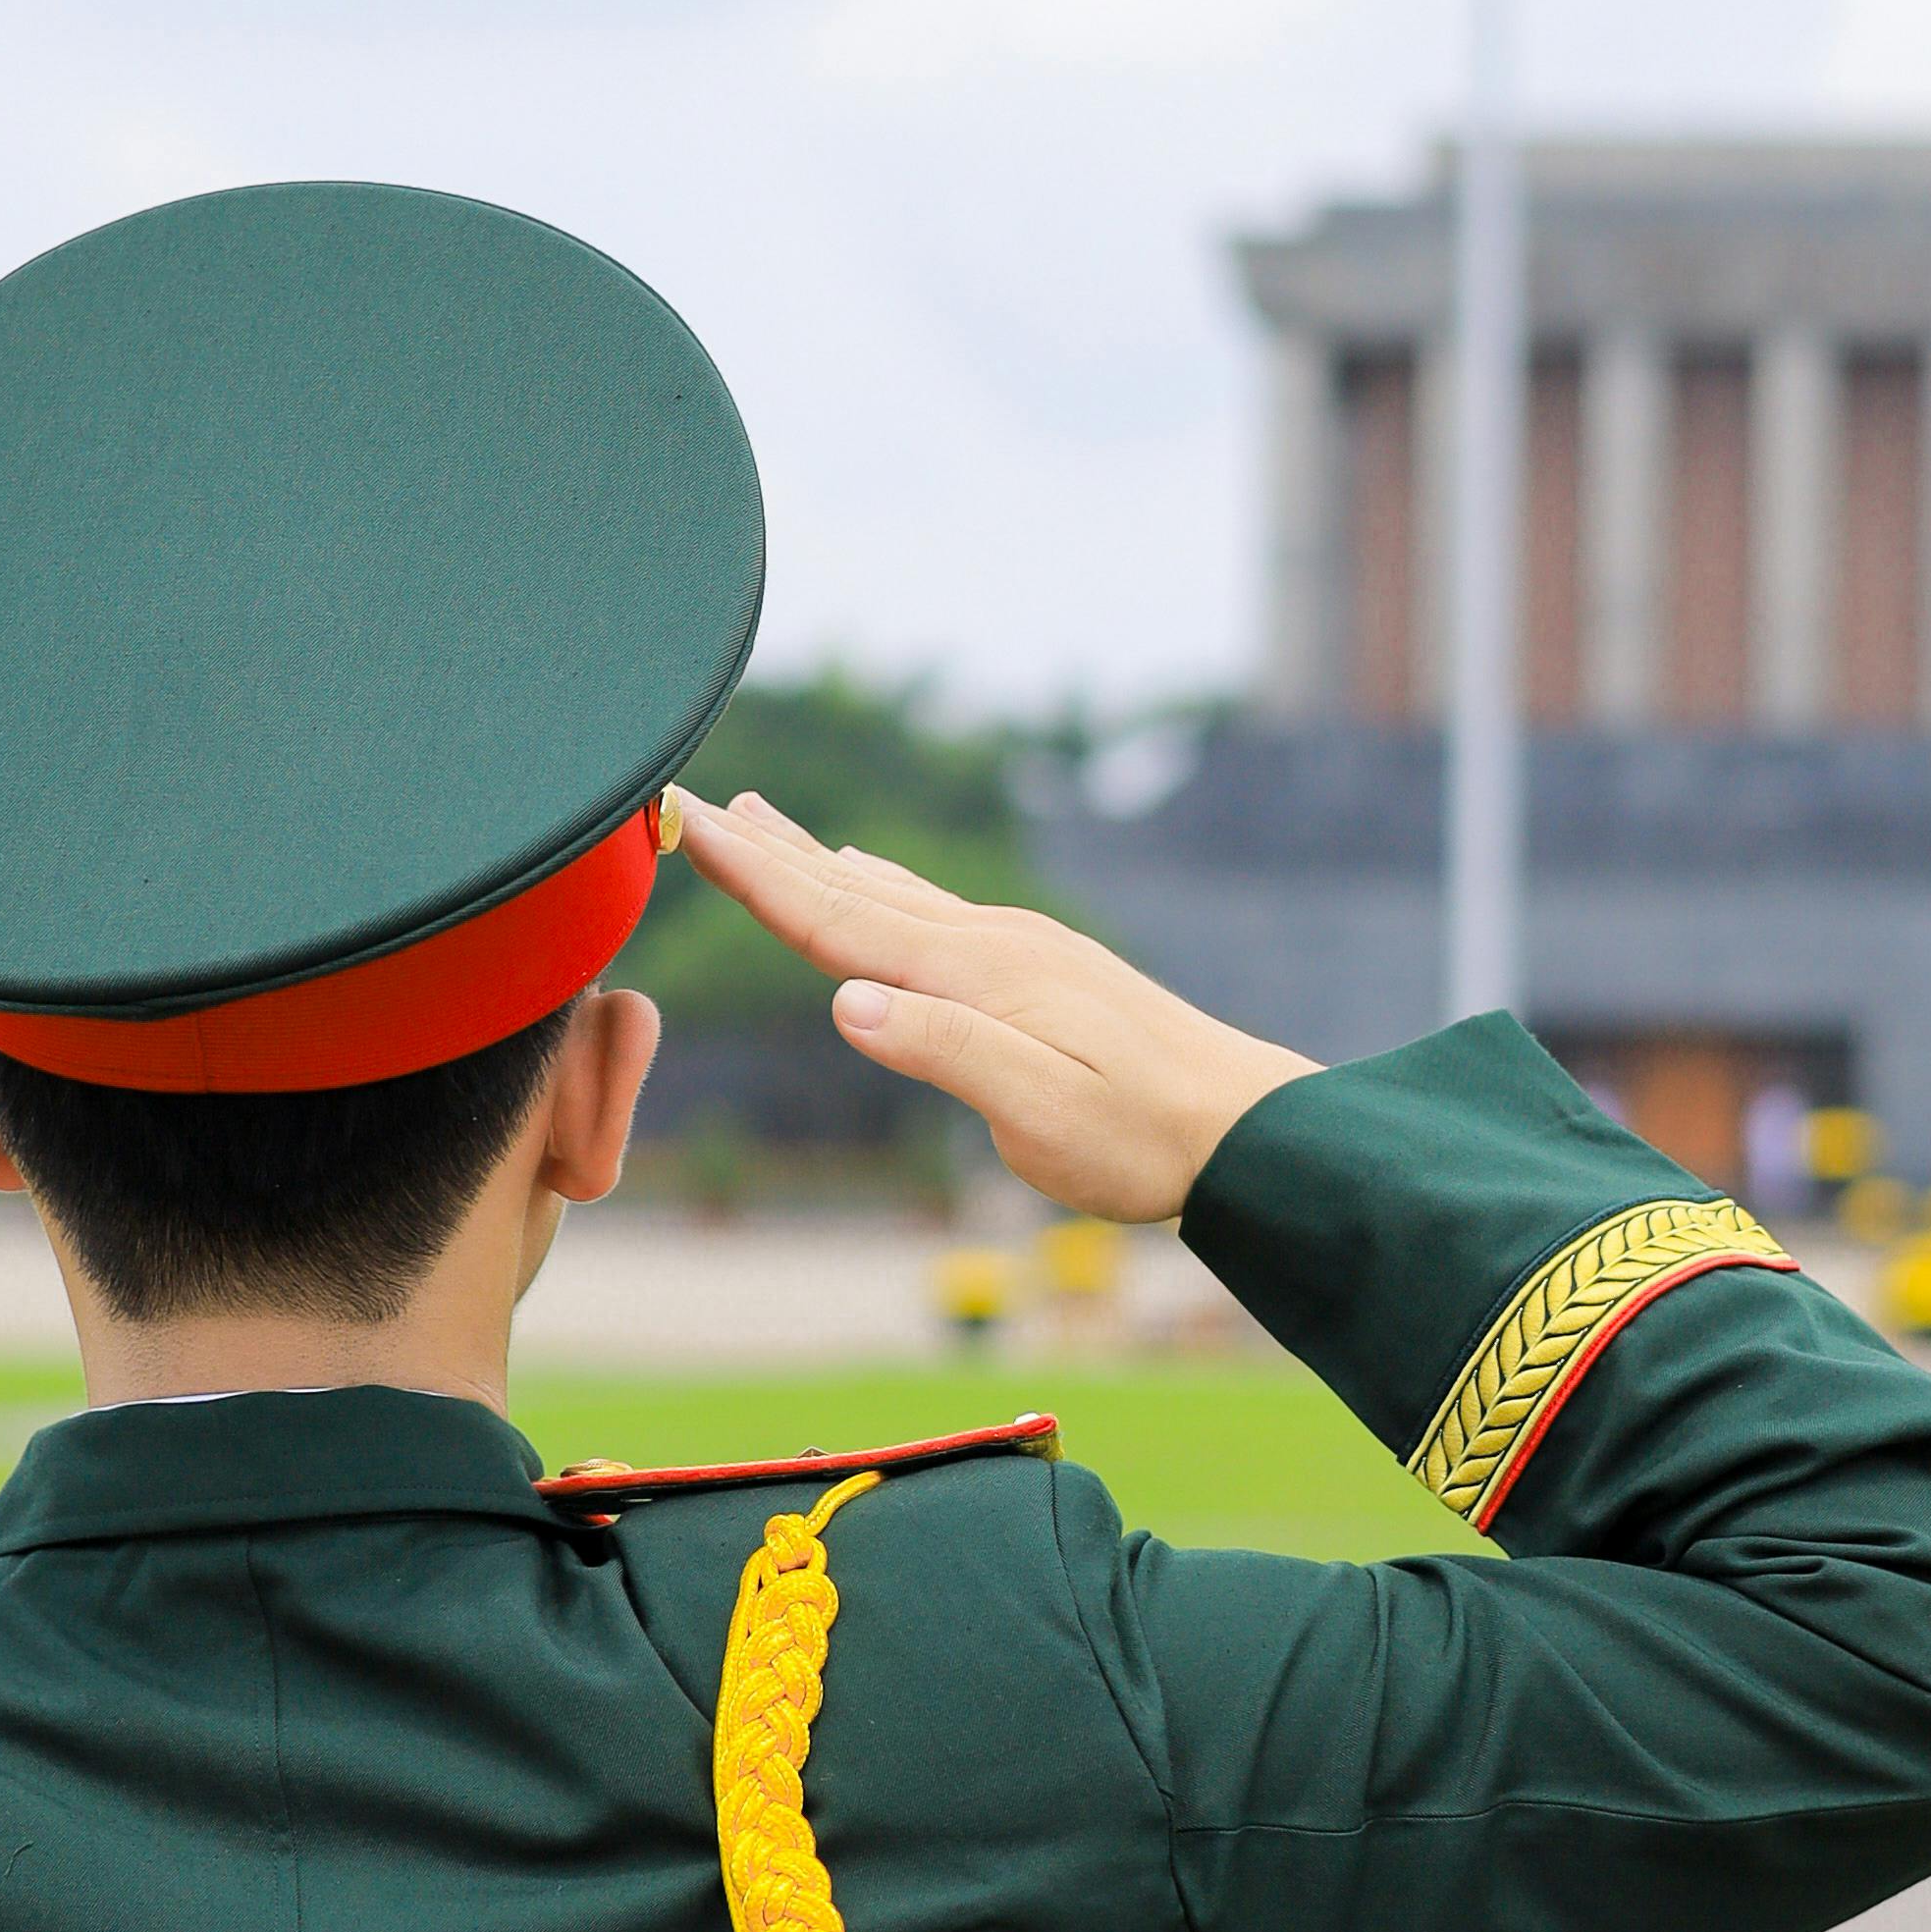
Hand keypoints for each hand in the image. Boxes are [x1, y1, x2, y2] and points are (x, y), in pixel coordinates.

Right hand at [667, 791, 1312, 1224]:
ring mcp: (1015, 945)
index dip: (754, 872)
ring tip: (757, 815)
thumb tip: (849, 1002)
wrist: (1247, 1124)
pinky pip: (928, 907)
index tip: (683, 819)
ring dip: (814, 853)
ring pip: (889, 889)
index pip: (838, 919)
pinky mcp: (1036, 963)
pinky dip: (875, 881)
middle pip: (851, 886)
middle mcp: (988, 941)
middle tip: (688, 795)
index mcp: (973, 974)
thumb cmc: (1142, 1136)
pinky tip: (867, 872)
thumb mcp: (1039, 1114)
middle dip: (764, 844)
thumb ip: (947, 1053)